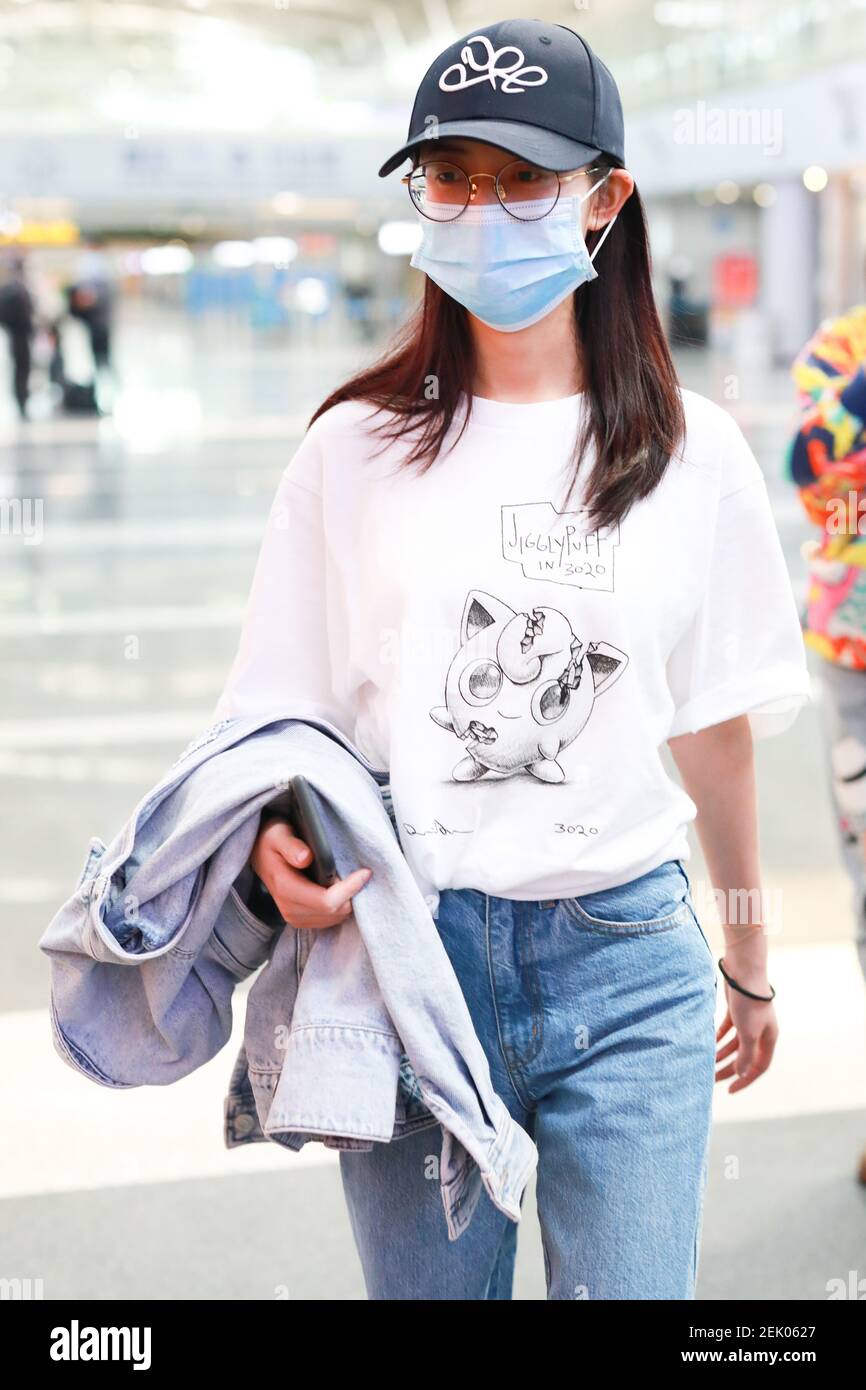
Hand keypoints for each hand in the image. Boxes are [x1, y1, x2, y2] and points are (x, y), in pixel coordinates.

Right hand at [250, 818, 371, 928]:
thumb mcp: (278, 835)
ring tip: (352, 879)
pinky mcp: (302, 920)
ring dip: (348, 901)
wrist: (260, 855)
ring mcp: (295, 917)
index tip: (364, 872)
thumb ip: (291, 845)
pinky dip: (341, 906)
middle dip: (352, 895)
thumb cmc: (272, 841)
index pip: (326, 901)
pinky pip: (331, 920)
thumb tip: (306, 858)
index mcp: (285, 888)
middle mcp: (289, 909)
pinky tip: (342, 889)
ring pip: (335, 918)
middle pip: (334, 913)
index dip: (350, 889)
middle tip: (360, 873)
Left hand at [714, 965, 777, 1092]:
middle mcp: (761, 1030)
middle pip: (745, 1056)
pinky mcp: (736, 1008)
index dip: (745, 1080)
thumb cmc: (749, 1003)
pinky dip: (719, 1036)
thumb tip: (742, 1073)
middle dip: (729, 1068)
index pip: (759, 1066)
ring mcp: (749, 1019)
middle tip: (711, 1079)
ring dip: (722, 1053)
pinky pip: (728, 1028)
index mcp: (769, 1038)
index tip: (729, 1090)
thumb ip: (746, 1055)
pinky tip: (708, 1042)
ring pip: (735, 1043)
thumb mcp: (749, 1033)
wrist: (743, 970)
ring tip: (706, 1062)